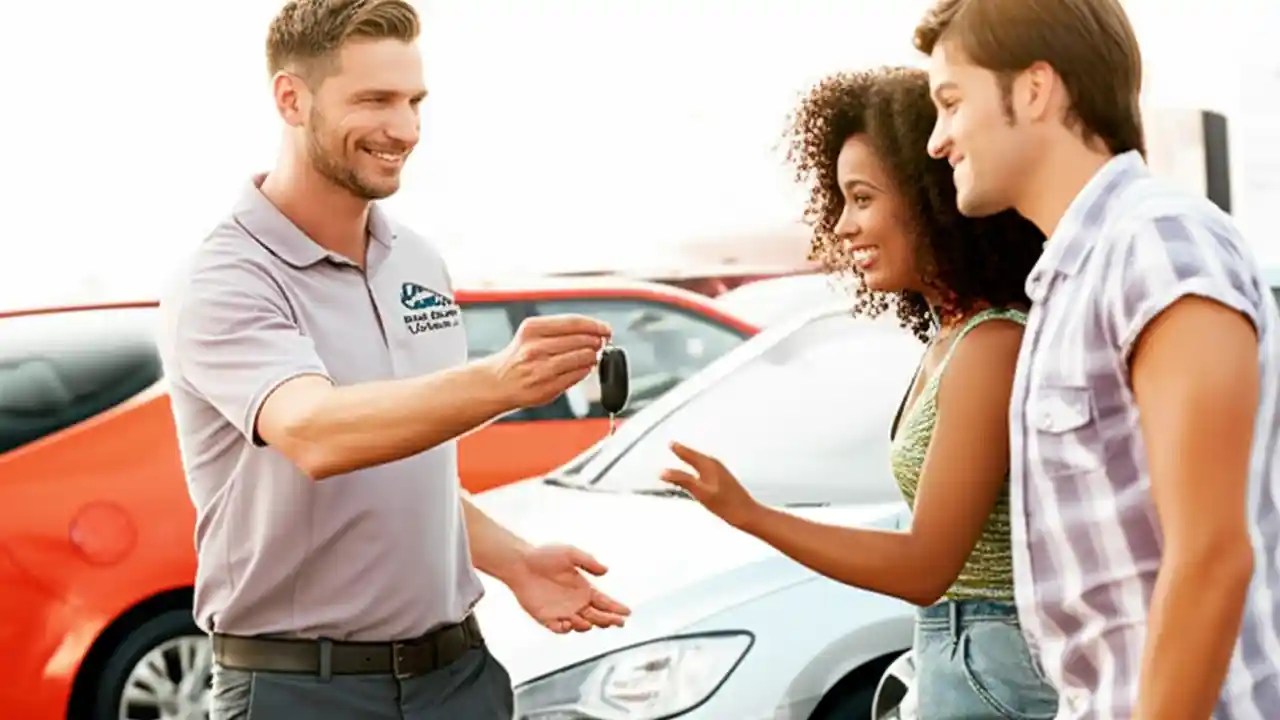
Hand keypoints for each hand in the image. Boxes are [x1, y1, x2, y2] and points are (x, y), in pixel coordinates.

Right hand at [484, 314, 611, 409]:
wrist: (498, 382)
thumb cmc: (520, 356)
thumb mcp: (533, 334)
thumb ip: (561, 330)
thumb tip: (597, 331)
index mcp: (532, 329)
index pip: (573, 322)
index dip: (595, 325)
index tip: (606, 329)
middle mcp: (534, 348)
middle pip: (581, 340)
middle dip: (596, 342)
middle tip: (599, 344)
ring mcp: (540, 369)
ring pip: (582, 358)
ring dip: (592, 357)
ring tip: (590, 357)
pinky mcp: (546, 388)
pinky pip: (577, 376)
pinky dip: (585, 371)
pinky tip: (581, 368)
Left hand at [506, 545, 631, 632]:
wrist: (519, 563)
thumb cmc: (543, 555)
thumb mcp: (570, 553)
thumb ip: (588, 562)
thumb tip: (605, 570)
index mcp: (583, 589)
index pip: (604, 602)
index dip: (616, 608)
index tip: (627, 612)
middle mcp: (575, 602)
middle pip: (597, 617)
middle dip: (609, 620)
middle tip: (617, 622)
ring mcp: (562, 612)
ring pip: (581, 625)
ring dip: (587, 625)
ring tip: (590, 622)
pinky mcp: (547, 618)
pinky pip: (559, 629)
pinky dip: (565, 629)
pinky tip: (568, 624)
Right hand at [660, 442, 762, 529]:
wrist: (748, 515)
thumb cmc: (728, 506)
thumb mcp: (701, 493)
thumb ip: (682, 481)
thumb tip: (664, 472)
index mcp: (710, 466)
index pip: (690, 454)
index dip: (679, 449)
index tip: (671, 444)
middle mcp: (716, 466)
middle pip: (696, 456)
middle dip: (685, 452)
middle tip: (675, 447)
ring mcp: (721, 473)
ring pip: (702, 462)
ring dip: (692, 459)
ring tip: (684, 456)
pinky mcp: (724, 481)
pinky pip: (707, 469)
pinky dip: (699, 468)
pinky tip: (699, 475)